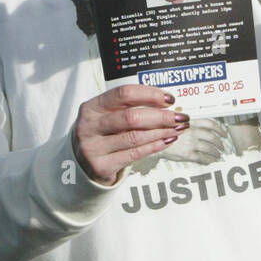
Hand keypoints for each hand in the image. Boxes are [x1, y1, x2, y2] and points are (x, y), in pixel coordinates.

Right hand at [72, 84, 189, 185]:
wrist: (80, 164)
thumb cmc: (101, 134)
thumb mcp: (107, 116)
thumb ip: (130, 108)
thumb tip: (167, 104)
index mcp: (92, 107)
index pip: (123, 94)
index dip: (149, 94)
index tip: (169, 99)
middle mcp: (89, 126)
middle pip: (131, 117)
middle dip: (161, 116)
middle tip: (180, 117)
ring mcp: (93, 148)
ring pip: (135, 137)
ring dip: (162, 132)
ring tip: (178, 128)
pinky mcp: (101, 166)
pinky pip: (135, 154)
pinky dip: (155, 146)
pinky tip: (167, 140)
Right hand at [158, 117, 228, 164]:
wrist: (152, 142)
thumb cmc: (164, 133)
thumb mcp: (177, 123)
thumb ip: (189, 124)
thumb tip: (203, 128)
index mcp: (190, 122)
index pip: (210, 124)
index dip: (220, 129)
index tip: (224, 134)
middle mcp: (192, 131)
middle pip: (212, 137)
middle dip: (220, 143)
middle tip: (222, 147)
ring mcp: (190, 143)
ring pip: (209, 148)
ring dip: (216, 153)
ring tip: (218, 155)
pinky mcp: (187, 154)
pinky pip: (202, 158)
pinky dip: (209, 160)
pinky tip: (210, 161)